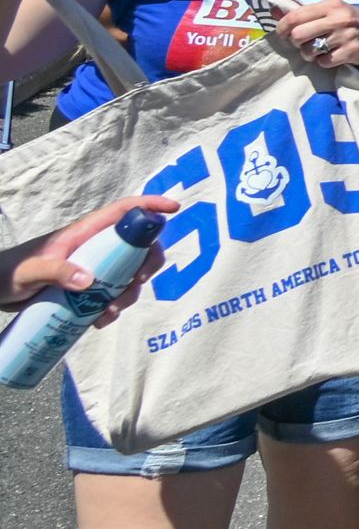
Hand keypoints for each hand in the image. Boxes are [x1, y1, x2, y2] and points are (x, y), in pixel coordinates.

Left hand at [1, 195, 177, 314]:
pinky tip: (98, 321)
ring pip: (128, 275)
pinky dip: (112, 310)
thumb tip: (90, 282)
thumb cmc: (7, 274)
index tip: (173, 209)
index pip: (123, 212)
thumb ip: (56, 271)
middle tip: (139, 281)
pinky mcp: (86, 290)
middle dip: (148, 263)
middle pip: (137, 246)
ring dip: (129, 294)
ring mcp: (92, 269)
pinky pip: (112, 297)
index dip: (150, 207)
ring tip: (109, 311)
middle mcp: (93, 249)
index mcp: (83, 234)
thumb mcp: (28, 272)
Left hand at [274, 0, 358, 70]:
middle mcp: (338, 19)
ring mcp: (346, 36)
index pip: (295, 16)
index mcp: (332, 5)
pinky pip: (324, 62)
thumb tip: (274, 12)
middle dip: (296, 43)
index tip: (283, 34)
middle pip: (298, 35)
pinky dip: (324, 62)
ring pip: (309, 50)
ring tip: (320, 51)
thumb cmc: (355, 22)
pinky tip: (332, 57)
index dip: (282, 27)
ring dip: (310, 54)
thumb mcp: (334, 11)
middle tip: (304, 44)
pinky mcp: (352, 52)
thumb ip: (306, 12)